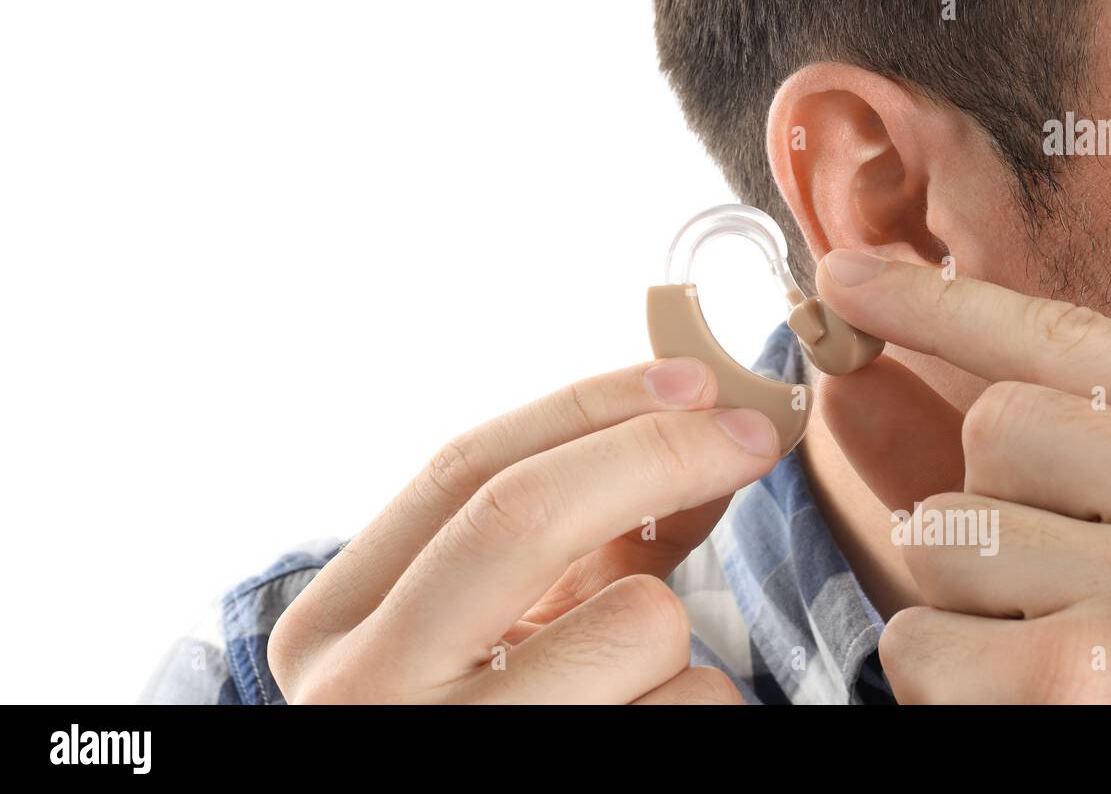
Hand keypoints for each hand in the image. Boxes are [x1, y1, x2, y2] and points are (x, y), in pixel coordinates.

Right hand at [267, 357, 779, 703]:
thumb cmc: (506, 714)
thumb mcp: (511, 621)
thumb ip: (589, 529)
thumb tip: (706, 433)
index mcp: (340, 620)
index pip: (461, 468)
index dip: (587, 406)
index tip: (692, 377)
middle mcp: (366, 688)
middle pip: (521, 519)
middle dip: (655, 453)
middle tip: (751, 434)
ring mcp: (452, 752)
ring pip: (636, 624)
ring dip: (677, 641)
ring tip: (631, 693)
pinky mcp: (542, 790)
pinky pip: (687, 705)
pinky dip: (693, 705)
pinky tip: (640, 732)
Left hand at [816, 248, 1110, 702]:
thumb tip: (989, 420)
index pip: (1073, 341)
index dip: (946, 301)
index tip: (847, 274)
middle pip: (992, 436)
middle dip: (997, 511)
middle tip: (1073, 592)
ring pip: (945, 540)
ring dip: (974, 607)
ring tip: (1075, 662)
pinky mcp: (1084, 693)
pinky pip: (924, 643)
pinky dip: (951, 681)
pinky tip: (1038, 709)